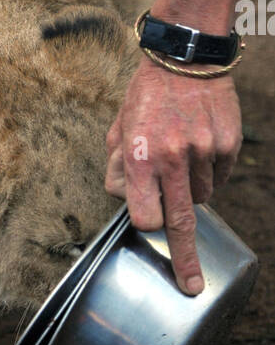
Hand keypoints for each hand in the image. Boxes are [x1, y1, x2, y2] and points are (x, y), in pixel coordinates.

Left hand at [105, 56, 242, 294]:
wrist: (185, 58)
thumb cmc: (145, 97)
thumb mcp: (117, 130)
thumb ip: (118, 169)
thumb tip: (124, 199)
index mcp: (139, 157)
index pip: (144, 215)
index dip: (145, 221)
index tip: (148, 221)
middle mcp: (172, 158)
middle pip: (180, 224)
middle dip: (185, 261)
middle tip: (192, 286)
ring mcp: (204, 152)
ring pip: (201, 197)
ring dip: (191, 191)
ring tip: (181, 158)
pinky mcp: (227, 145)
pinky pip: (219, 177)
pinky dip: (210, 173)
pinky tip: (198, 148)